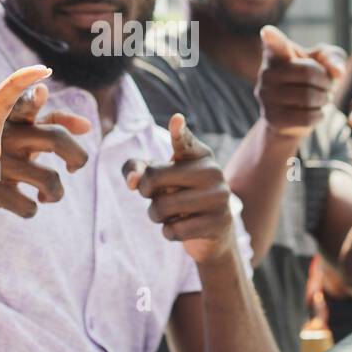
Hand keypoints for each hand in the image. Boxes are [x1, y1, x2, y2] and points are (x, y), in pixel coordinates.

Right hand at [0, 82, 91, 217]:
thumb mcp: (19, 130)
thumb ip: (52, 121)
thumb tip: (88, 126)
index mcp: (8, 119)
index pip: (24, 103)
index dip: (33, 97)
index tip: (42, 89)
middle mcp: (5, 138)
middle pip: (56, 139)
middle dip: (77, 155)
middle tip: (75, 167)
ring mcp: (0, 166)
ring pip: (50, 180)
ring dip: (56, 191)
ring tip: (49, 194)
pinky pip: (29, 206)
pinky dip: (33, 208)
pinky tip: (30, 204)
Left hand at [123, 114, 234, 265]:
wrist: (212, 230)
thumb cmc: (178, 194)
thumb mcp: (156, 179)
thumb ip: (136, 170)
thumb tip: (132, 182)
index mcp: (198, 154)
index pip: (184, 141)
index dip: (178, 132)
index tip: (175, 119)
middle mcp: (212, 171)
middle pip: (155, 176)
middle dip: (145, 190)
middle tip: (154, 195)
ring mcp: (218, 197)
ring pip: (162, 207)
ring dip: (155, 215)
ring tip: (168, 212)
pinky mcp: (218, 222)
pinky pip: (174, 230)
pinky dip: (168, 232)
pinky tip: (181, 227)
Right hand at [256, 25, 334, 140]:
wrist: (293, 112)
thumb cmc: (310, 79)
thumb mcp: (324, 62)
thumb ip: (333, 58)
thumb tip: (338, 73)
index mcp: (276, 53)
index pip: (274, 43)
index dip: (272, 37)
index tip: (267, 31)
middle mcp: (266, 73)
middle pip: (308, 73)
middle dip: (326, 81)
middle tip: (328, 85)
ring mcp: (265, 96)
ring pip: (308, 97)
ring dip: (324, 99)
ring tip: (323, 98)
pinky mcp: (271, 117)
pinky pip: (305, 117)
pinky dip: (319, 115)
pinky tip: (316, 112)